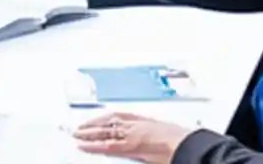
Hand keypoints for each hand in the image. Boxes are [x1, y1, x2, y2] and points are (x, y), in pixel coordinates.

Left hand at [73, 113, 192, 163]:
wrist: (186, 144)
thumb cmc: (181, 140)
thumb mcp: (164, 132)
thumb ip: (150, 134)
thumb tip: (147, 139)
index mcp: (142, 119)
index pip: (117, 116)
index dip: (103, 119)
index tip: (94, 121)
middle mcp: (134, 124)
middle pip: (108, 122)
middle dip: (92, 125)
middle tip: (79, 128)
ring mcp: (130, 134)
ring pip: (104, 132)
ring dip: (88, 133)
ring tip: (76, 135)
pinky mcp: (128, 146)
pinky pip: (106, 145)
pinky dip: (92, 145)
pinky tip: (82, 145)